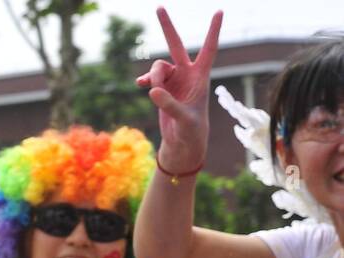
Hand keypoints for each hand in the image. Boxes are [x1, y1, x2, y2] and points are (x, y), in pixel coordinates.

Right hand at [136, 8, 221, 172]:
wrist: (183, 142)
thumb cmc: (191, 131)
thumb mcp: (183, 119)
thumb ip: (169, 104)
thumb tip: (152, 90)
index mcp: (200, 77)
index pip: (209, 49)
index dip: (213, 31)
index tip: (219, 11)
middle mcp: (187, 74)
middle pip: (176, 45)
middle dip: (167, 27)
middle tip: (159, 6)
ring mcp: (174, 80)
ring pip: (158, 67)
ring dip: (152, 76)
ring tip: (149, 88)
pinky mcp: (162, 89)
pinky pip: (150, 78)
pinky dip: (145, 80)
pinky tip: (140, 85)